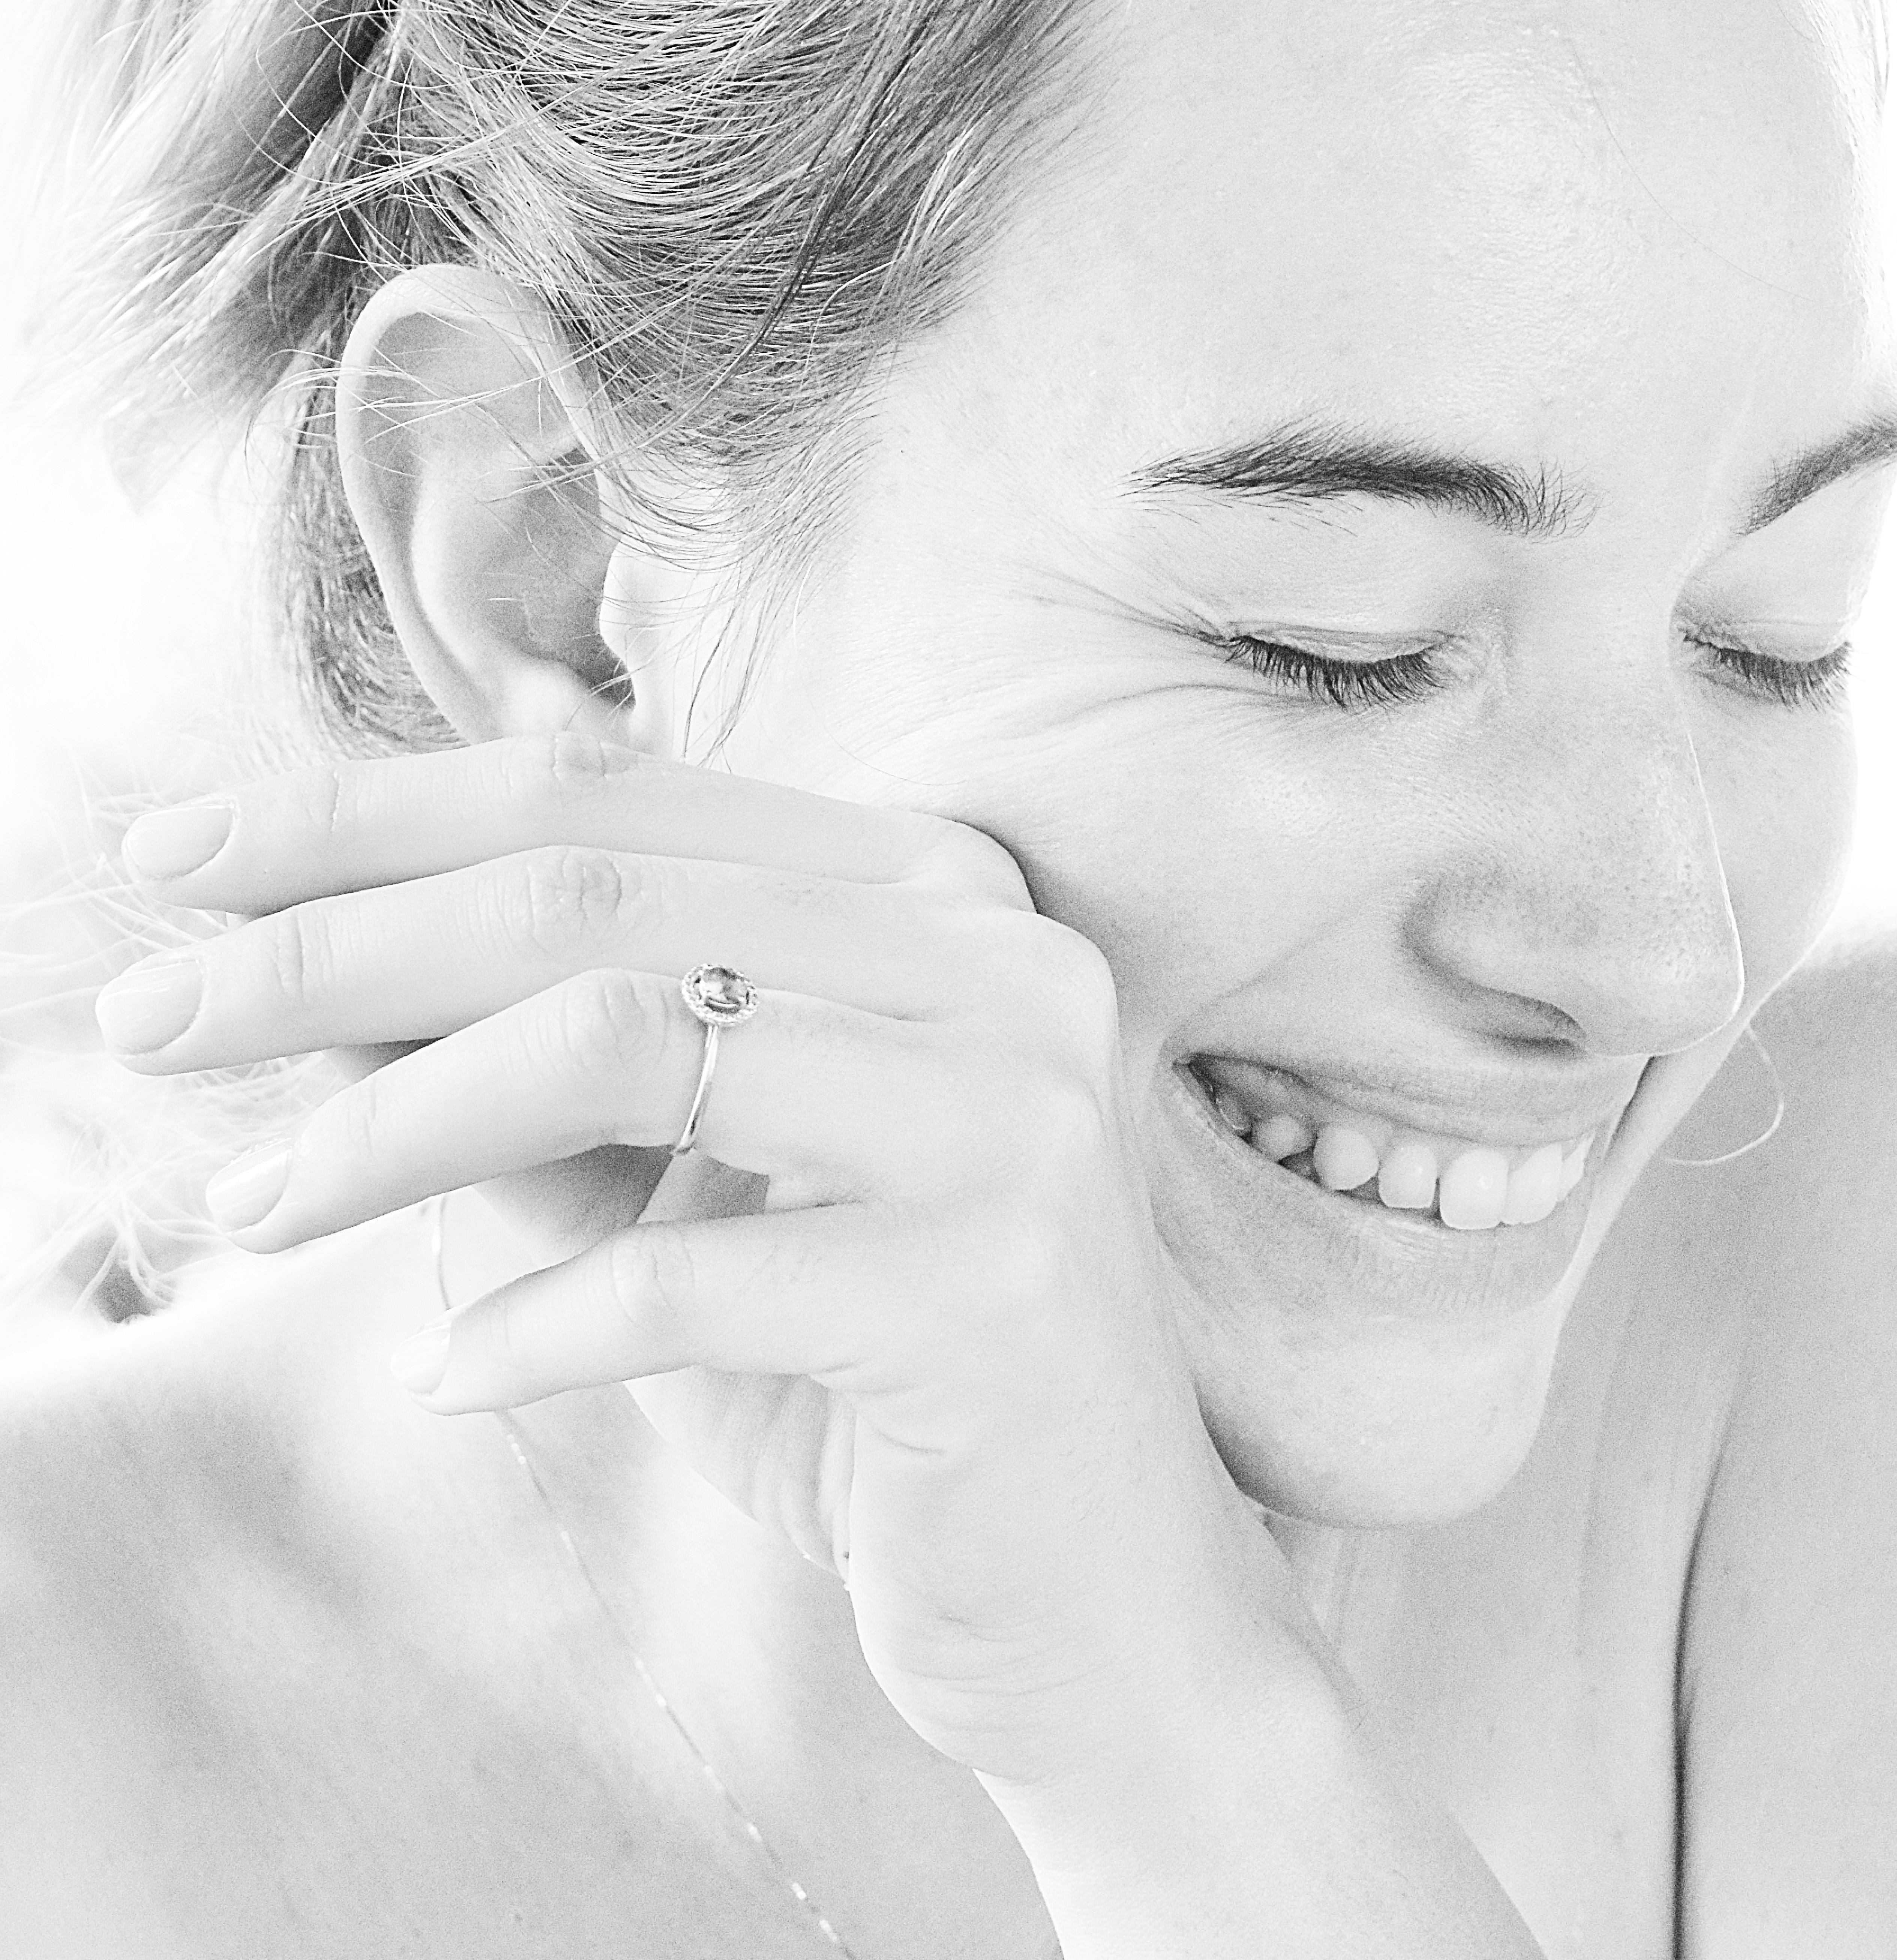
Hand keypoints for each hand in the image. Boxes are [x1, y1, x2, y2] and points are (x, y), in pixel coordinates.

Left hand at [100, 733, 1310, 1789]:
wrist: (1097, 1609)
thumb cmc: (865, 1386)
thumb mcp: (674, 1201)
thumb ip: (524, 1081)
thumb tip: (293, 983)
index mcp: (936, 898)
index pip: (613, 797)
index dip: (370, 815)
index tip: (177, 855)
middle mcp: (997, 965)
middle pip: (595, 895)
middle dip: (330, 948)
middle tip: (148, 1014)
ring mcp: (1014, 1114)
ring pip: (623, 1036)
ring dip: (388, 1125)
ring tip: (247, 1207)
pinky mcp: (993, 1283)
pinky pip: (684, 1281)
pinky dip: (525, 1330)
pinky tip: (450, 1379)